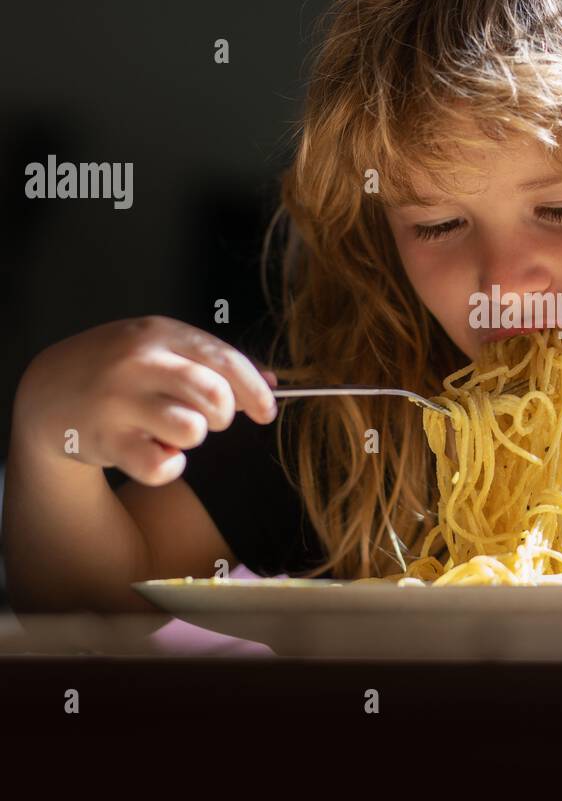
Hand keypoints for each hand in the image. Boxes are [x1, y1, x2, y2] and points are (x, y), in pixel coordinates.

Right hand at [15, 316, 277, 486]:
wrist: (50, 388)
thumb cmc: (121, 370)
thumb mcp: (163, 350)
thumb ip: (215, 364)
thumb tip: (273, 385)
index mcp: (161, 334)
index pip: (226, 360)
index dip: (255, 391)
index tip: (266, 412)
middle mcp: (140, 363)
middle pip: (214, 395)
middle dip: (223, 415)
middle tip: (208, 419)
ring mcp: (121, 401)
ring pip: (191, 431)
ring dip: (191, 438)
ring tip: (170, 429)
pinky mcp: (107, 440)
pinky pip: (162, 467)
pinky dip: (167, 465)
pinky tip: (151, 449)